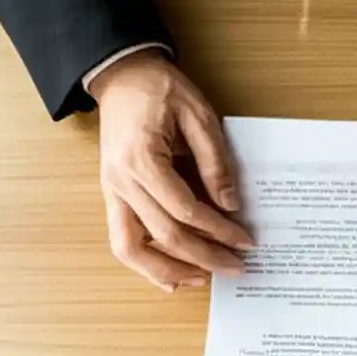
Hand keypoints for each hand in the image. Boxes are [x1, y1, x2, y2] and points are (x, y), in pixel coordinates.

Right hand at [90, 50, 252, 292]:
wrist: (122, 76)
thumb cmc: (159, 89)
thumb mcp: (199, 115)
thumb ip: (215, 163)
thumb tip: (230, 205)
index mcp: (143, 160)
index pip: (186, 211)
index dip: (219, 231)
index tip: (245, 241)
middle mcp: (120, 182)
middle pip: (163, 236)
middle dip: (203, 258)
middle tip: (235, 268)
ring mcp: (111, 191)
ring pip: (131, 249)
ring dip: (166, 271)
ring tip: (201, 280)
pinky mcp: (112, 195)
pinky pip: (123, 239)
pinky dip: (145, 263)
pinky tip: (170, 276)